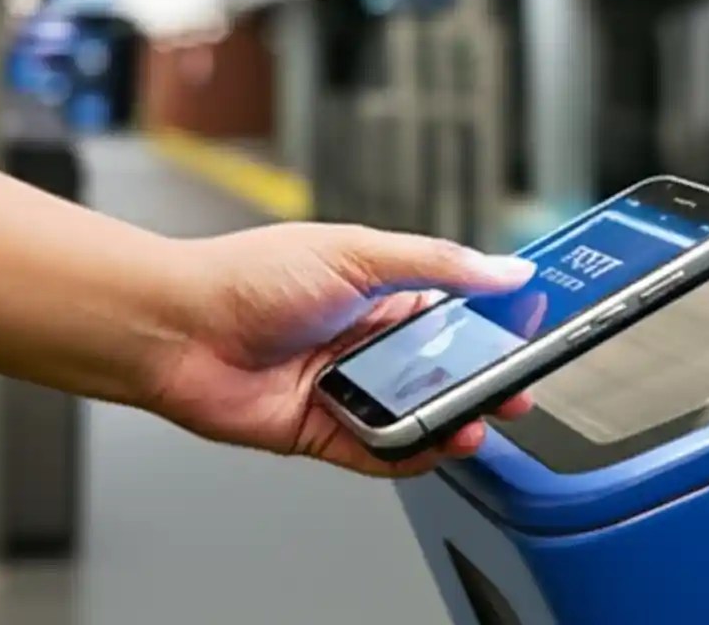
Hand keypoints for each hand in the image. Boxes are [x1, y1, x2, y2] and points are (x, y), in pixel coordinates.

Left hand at [145, 222, 536, 477]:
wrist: (177, 328)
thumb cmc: (250, 277)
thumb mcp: (357, 253)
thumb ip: (436, 264)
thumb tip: (504, 268)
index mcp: (383, 294)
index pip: (458, 312)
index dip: (495, 326)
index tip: (531, 335)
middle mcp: (369, 343)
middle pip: (445, 370)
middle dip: (485, 384)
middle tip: (516, 393)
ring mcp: (349, 389)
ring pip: (418, 415)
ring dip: (451, 422)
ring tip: (475, 423)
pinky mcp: (324, 431)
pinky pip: (379, 451)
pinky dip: (409, 455)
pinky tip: (432, 449)